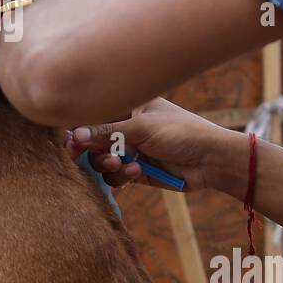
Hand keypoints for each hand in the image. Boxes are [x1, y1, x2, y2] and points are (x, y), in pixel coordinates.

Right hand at [69, 97, 234, 190]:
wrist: (211, 159)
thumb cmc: (181, 132)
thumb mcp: (142, 127)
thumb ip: (107, 132)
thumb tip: (75, 135)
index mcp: (128, 106)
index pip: (95, 114)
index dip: (80, 127)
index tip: (71, 140)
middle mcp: (126, 127)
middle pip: (93, 140)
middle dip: (93, 149)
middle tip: (91, 154)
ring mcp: (131, 150)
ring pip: (101, 160)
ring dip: (107, 163)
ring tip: (121, 163)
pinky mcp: (137, 171)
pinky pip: (116, 176)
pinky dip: (122, 175)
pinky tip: (138, 171)